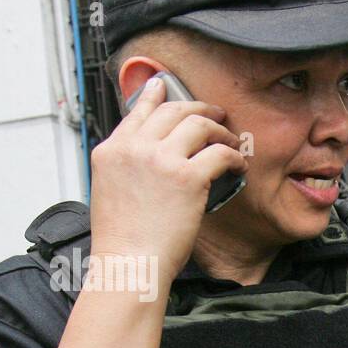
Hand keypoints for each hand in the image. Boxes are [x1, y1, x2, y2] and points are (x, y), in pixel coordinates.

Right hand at [88, 76, 248, 288]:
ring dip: (221, 131)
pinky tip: (238, 166)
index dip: (155, 94)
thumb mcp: (109, 191)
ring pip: (199, 124)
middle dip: (199, 108)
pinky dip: (234, 157)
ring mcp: (161, 159)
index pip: (138, 111)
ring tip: (232, 142)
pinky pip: (220, 153)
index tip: (164, 84)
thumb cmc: (124, 241)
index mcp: (111, 151)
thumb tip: (148, 160)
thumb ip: (126, 167)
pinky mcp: (187, 177)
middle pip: (173, 110)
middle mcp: (134, 148)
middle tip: (216, 115)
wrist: (129, 264)